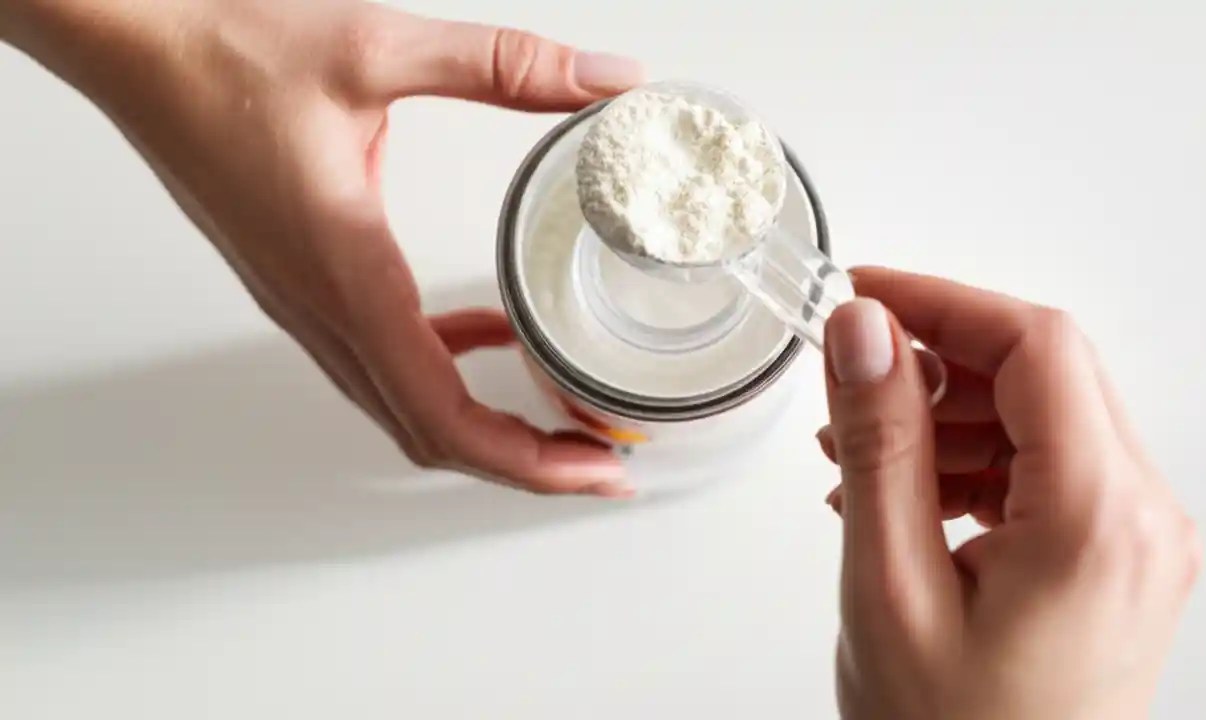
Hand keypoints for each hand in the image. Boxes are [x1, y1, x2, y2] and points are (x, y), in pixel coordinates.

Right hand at [5, 0, 643, 495]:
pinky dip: (445, 368)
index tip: (598, 472)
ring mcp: (304, 304)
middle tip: (603, 461)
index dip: (530, 463)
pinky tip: (487, 332)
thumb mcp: (378, 48)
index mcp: (346, 274)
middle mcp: (320, 309)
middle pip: (431, 436)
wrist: (130, 44)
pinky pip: (380, 357)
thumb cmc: (225, 52)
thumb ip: (503, 65)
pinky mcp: (300, 282)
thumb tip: (606, 79)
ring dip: (486, 426)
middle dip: (526, 463)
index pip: (443, 416)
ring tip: (560, 416)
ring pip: (402, 407)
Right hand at [817, 268, 1199, 718]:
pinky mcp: (1113, 565)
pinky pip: (1045, 473)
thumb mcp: (889, 587)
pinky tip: (901, 491)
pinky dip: (970, 462)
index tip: (866, 294)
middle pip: (1045, 374)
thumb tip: (865, 333)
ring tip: (857, 449)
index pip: (1036, 345)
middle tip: (850, 372)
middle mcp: (1141, 521)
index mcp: (1098, 519)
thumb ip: (881, 444)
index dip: (942, 301)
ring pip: (1042, 419)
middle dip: (939, 358)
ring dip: (948, 412)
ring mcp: (1136, 545)